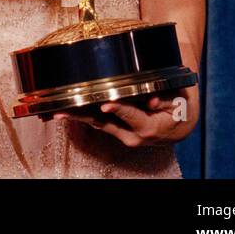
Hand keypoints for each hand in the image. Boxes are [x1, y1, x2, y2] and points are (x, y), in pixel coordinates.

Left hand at [55, 87, 198, 145]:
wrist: (178, 125)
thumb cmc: (178, 107)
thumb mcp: (179, 100)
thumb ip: (166, 98)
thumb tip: (153, 99)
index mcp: (149, 127)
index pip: (131, 116)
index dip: (118, 109)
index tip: (106, 104)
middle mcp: (131, 135)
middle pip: (104, 122)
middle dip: (83, 114)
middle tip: (63, 109)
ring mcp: (121, 134)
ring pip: (95, 122)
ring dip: (75, 116)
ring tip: (55, 110)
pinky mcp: (114, 129)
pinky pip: (95, 122)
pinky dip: (79, 115)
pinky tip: (61, 112)